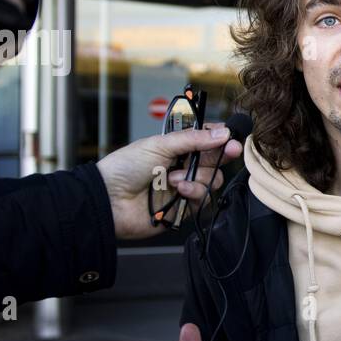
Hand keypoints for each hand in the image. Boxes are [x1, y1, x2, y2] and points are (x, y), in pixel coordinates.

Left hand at [95, 123, 243, 240]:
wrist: (108, 199)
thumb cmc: (124, 168)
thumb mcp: (159, 145)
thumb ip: (193, 139)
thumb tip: (222, 132)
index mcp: (176, 147)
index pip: (206, 139)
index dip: (221, 137)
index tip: (231, 136)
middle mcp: (183, 166)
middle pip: (216, 160)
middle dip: (222, 155)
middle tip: (229, 150)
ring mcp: (185, 187)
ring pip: (213, 180)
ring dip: (199, 178)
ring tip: (175, 178)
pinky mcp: (185, 208)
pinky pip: (204, 200)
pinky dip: (195, 193)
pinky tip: (179, 190)